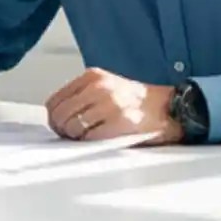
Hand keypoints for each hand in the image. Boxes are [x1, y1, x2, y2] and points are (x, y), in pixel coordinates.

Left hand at [45, 68, 181, 144]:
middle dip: (62, 129)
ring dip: (77, 137)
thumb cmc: (135, 102)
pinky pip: (91, 138)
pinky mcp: (120, 122)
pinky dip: (91, 143)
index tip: (58, 126)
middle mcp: (99, 87)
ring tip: (89, 136)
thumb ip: (81, 96)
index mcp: (93, 76)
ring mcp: (110, 104)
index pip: (55, 100)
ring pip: (73, 127)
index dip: (53, 117)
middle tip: (71, 135)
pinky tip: (102, 139)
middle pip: (60, 115)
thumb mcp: (105, 87)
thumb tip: (56, 117)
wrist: (167, 108)